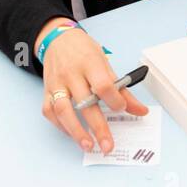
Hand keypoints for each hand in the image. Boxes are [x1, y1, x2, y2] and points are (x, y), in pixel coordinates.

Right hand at [38, 19, 147, 152]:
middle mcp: (71, 74)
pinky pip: (50, 112)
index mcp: (90, 63)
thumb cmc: (84, 51)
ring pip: (63, 110)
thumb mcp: (105, 63)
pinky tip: (73, 134)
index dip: (114, 100)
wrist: (58, 40)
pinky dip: (61, 126)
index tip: (121, 109)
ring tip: (88, 146)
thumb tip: (140, 110)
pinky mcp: (46, 91)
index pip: (102, 85)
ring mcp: (56, 83)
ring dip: (76, 131)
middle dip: (98, 127)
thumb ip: (122, 88)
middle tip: (108, 145)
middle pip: (84, 103)